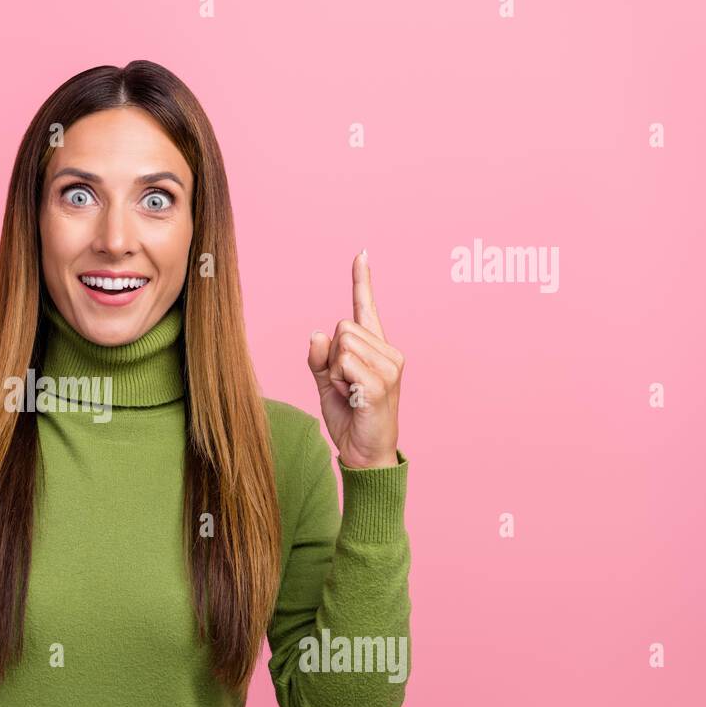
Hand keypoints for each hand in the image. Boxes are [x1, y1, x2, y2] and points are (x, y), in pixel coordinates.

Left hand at [307, 251, 402, 468]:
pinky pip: (345, 364)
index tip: (360, 254)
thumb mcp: (327, 383)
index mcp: (375, 348)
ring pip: (342, 344)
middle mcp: (388, 352)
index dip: (362, 281)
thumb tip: (316, 334)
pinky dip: (341, 381)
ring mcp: (389, 366)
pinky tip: (354, 399)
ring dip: (336, 371)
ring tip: (350, 392)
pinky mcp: (382, 383)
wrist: (364, 452)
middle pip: (342, 327)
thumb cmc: (349, 416)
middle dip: (331, 356)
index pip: (366, 308)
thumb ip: (319, 358)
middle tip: (344, 384)